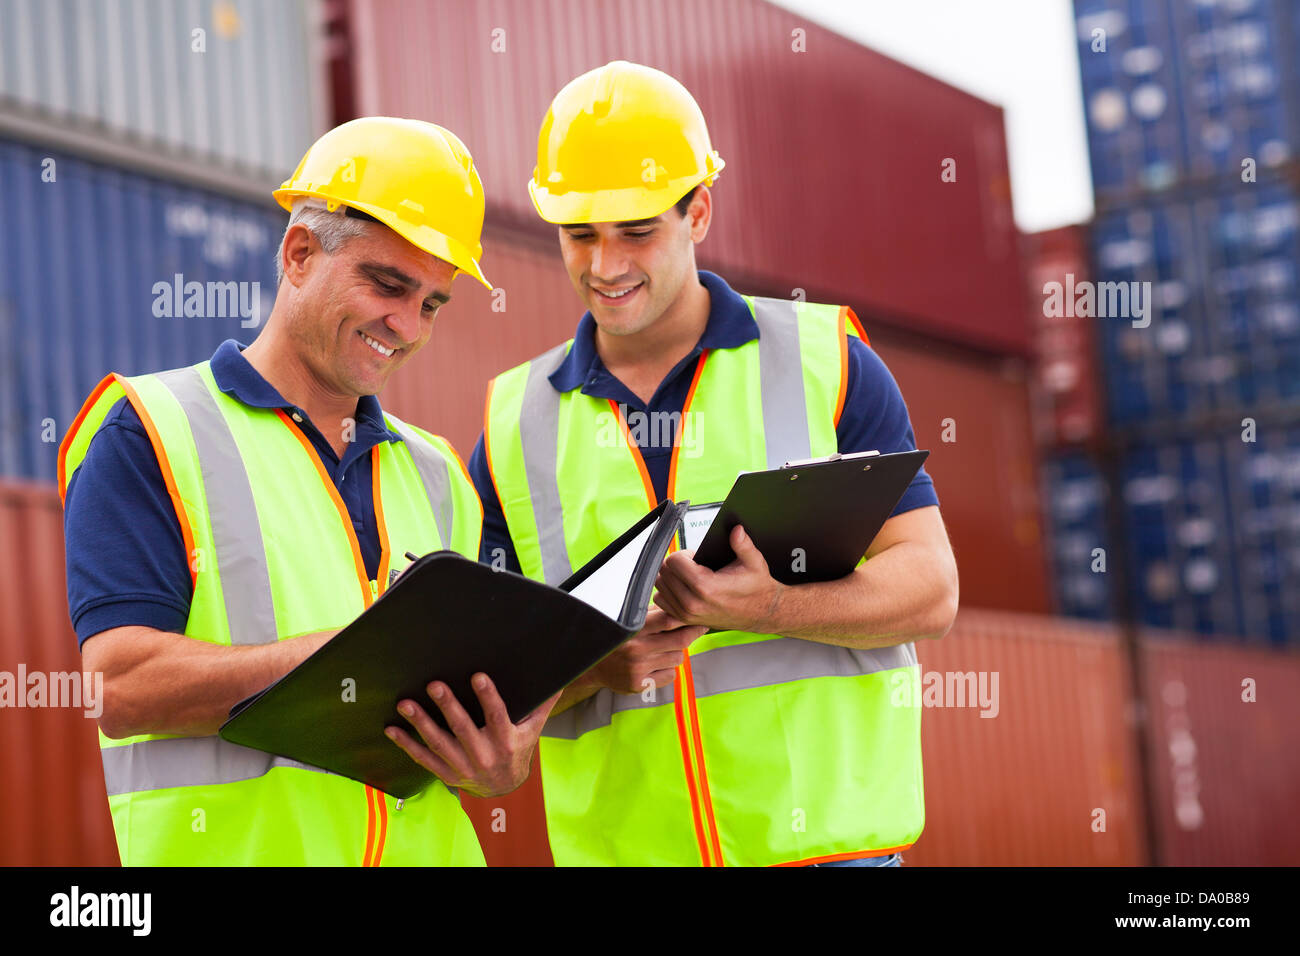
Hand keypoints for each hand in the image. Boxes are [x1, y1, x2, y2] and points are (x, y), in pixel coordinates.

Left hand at [385, 673, 560, 797]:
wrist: (506, 789)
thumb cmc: (519, 750)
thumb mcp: (533, 730)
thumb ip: (542, 705)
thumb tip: (559, 679)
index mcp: (507, 742)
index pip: (497, 716)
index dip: (488, 696)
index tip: (478, 676)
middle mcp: (484, 756)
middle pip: (463, 729)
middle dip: (448, 706)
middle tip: (434, 685)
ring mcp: (463, 768)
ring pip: (439, 744)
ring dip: (420, 723)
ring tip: (406, 704)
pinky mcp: (447, 775)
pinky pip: (424, 759)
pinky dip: (406, 745)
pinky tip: (393, 729)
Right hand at [581, 607, 707, 694]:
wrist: (592, 665)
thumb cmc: (616, 638)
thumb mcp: (629, 620)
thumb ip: (652, 614)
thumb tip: (679, 606)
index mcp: (634, 628)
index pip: (668, 620)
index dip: (686, 618)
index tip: (696, 616)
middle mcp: (636, 648)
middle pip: (680, 641)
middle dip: (693, 633)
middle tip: (699, 628)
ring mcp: (638, 668)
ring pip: (678, 658)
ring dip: (677, 652)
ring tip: (665, 649)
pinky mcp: (639, 685)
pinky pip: (670, 675)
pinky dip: (669, 669)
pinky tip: (657, 664)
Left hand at [653, 525, 785, 632]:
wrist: (761, 613)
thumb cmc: (756, 588)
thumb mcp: (754, 563)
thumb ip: (743, 545)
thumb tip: (736, 530)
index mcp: (706, 587)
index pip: (673, 561)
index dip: (684, 554)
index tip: (696, 556)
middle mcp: (692, 603)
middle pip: (664, 572)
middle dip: (676, 563)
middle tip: (694, 565)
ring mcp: (686, 614)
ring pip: (659, 585)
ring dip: (670, 576)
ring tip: (689, 575)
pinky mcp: (684, 620)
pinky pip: (661, 600)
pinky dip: (668, 590)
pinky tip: (684, 587)